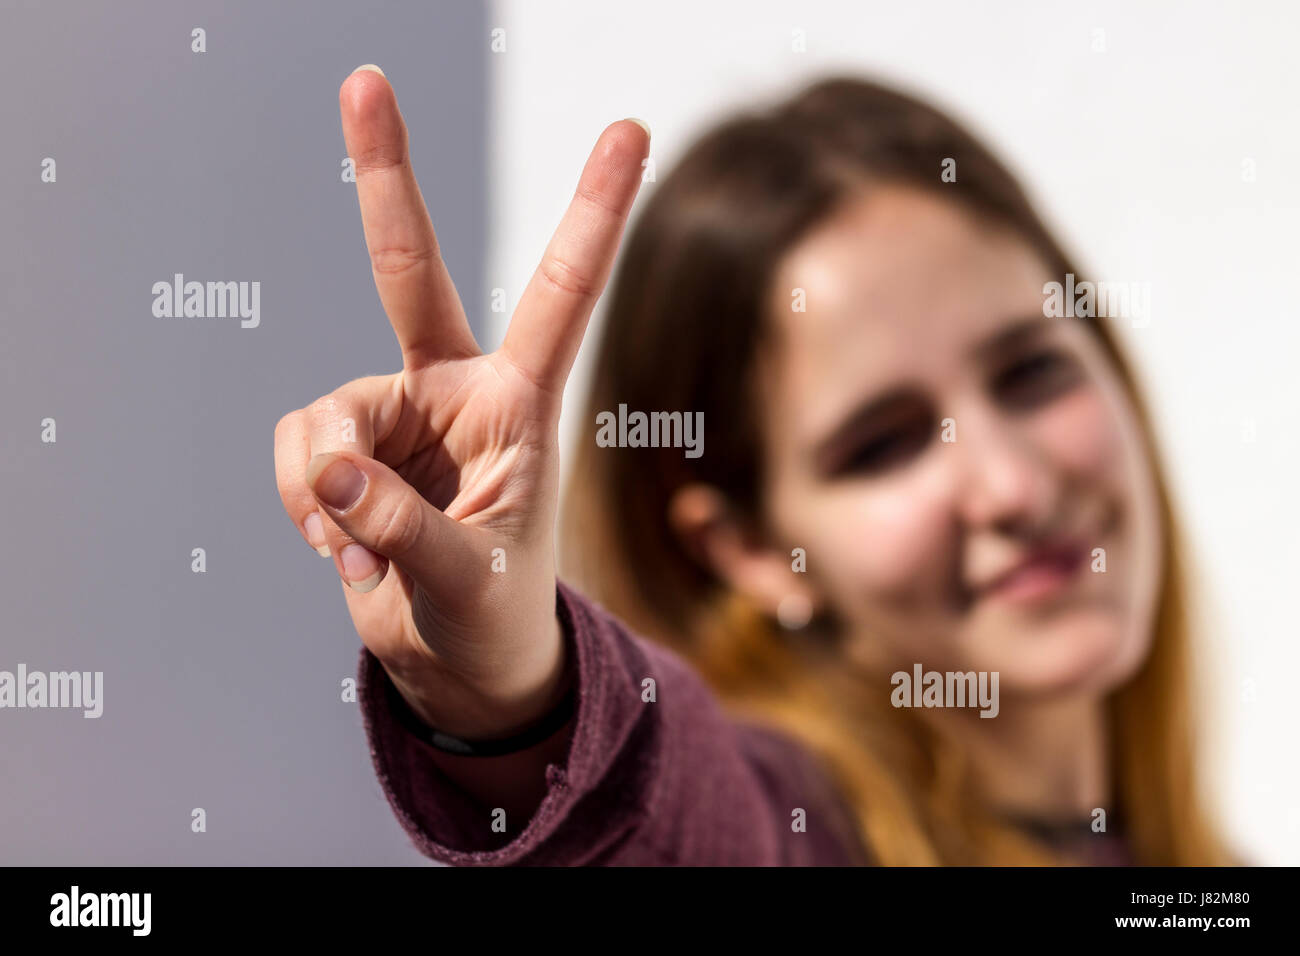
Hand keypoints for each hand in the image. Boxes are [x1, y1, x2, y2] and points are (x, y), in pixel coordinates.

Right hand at [273, 66, 647, 738]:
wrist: (460, 659)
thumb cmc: (495, 615)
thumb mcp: (467, 580)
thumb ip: (400, 529)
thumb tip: (327, 472)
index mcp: (521, 405)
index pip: (561, 296)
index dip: (591, 213)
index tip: (628, 129)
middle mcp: (455, 391)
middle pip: (411, 270)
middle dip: (385, 177)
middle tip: (363, 80)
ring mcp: (395, 417)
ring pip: (324, 415)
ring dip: (327, 494)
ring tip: (363, 559)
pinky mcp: (347, 450)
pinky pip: (299, 454)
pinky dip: (305, 507)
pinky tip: (341, 552)